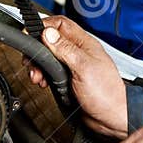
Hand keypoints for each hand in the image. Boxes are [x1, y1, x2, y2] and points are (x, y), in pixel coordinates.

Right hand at [27, 15, 127, 138]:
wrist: (112, 118)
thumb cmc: (107, 93)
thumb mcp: (84, 67)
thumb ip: (65, 49)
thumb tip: (48, 32)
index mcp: (84, 43)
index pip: (61, 24)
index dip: (44, 26)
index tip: (30, 35)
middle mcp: (78, 53)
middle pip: (51, 41)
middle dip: (37, 50)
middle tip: (31, 61)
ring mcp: (72, 66)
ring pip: (49, 58)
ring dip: (39, 66)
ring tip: (37, 76)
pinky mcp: (68, 80)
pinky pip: (51, 73)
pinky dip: (43, 76)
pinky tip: (43, 83)